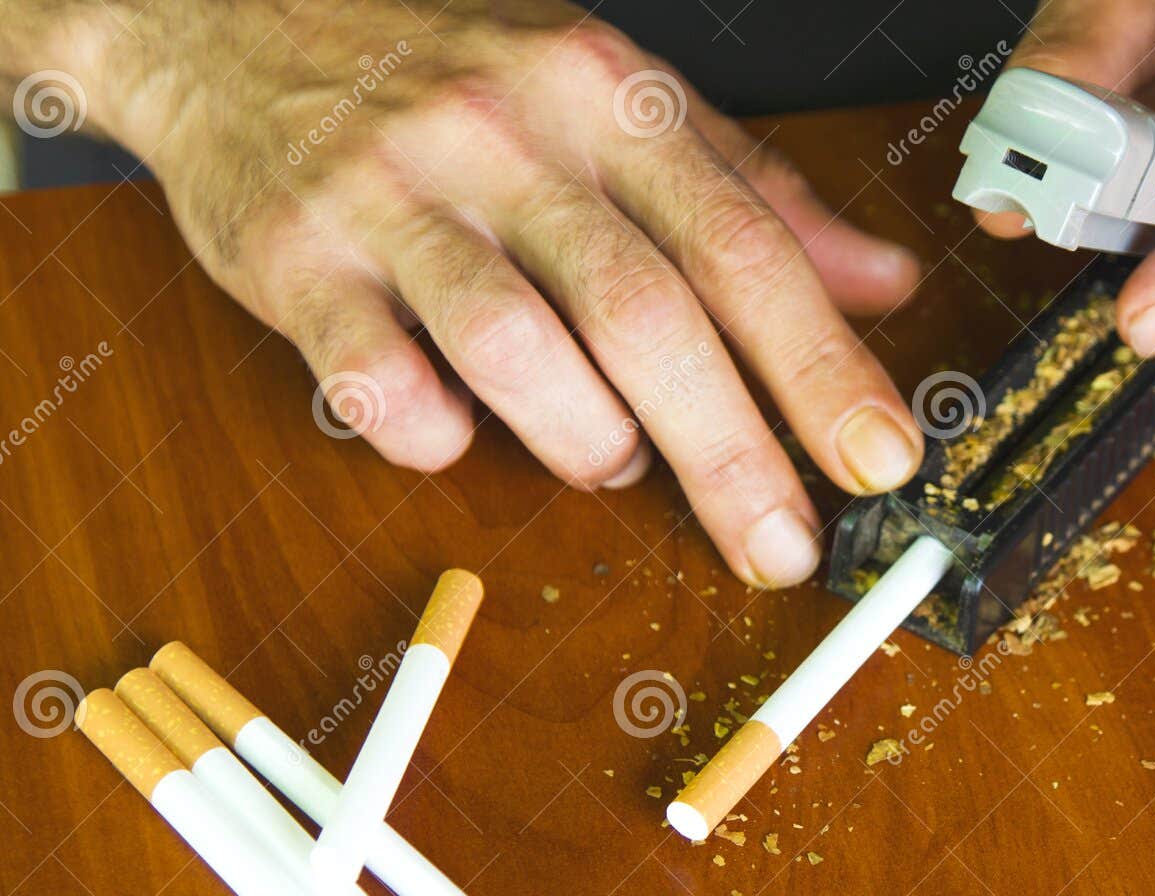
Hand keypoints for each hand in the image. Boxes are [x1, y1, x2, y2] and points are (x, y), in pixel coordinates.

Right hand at [77, 0, 925, 586]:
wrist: (236, 15)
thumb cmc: (459, 75)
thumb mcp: (622, 101)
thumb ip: (753, 194)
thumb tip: (882, 284)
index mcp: (607, 97)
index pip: (742, 246)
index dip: (820, 366)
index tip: (881, 458)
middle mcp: (507, 138)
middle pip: (643, 315)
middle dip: (728, 452)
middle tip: (780, 547)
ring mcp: (393, 196)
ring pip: (515, 350)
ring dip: (583, 439)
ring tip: (607, 456)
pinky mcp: (296, 257)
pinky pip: (375, 381)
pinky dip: (434, 436)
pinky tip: (458, 431)